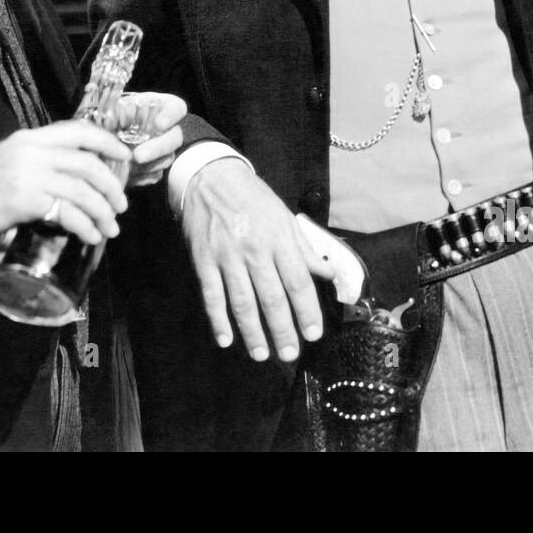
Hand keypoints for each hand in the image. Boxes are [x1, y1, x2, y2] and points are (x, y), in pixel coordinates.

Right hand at [0, 120, 130, 246]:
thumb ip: (40, 163)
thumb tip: (76, 181)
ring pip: (82, 190)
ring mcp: (29, 175)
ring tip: (111, 228)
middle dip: (111, 185)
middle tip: (120, 205)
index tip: (124, 157)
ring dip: (103, 211)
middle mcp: (32, 151)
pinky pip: (68, 213)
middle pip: (88, 163)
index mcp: (31, 138)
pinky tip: (92, 236)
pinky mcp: (25, 200)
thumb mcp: (11, 161)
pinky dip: (86, 226)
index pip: (79, 130)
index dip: (108, 142)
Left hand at [118, 92, 186, 186]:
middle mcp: (170, 128)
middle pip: (175, 139)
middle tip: (138, 156)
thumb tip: (121, 115)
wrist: (110, 131)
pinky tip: (127, 173)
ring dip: (147, 165)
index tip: (158, 124)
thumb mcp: (117, 106)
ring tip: (127, 165)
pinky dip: (141, 176)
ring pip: (165, 159)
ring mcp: (166, 149)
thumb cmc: (117, 112)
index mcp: (164, 107)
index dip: (170, 116)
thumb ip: (120, 110)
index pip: (176, 108)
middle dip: (156, 148)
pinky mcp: (157, 166)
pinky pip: (155, 175)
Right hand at [181, 158, 336, 363]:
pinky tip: (226, 339)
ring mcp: (227, 256)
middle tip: (290, 354)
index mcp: (279, 239)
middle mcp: (255, 250)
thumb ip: (305, 248)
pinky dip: (218, 319)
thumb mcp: (285, 217)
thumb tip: (328, 273)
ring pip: (243, 302)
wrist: (211, 178)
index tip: (313, 334)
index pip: (298, 282)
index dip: (307, 311)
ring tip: (262, 354)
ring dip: (253, 332)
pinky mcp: (204, 260)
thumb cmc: (253, 198)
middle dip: (283, 330)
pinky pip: (212, 295)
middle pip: (272, 298)